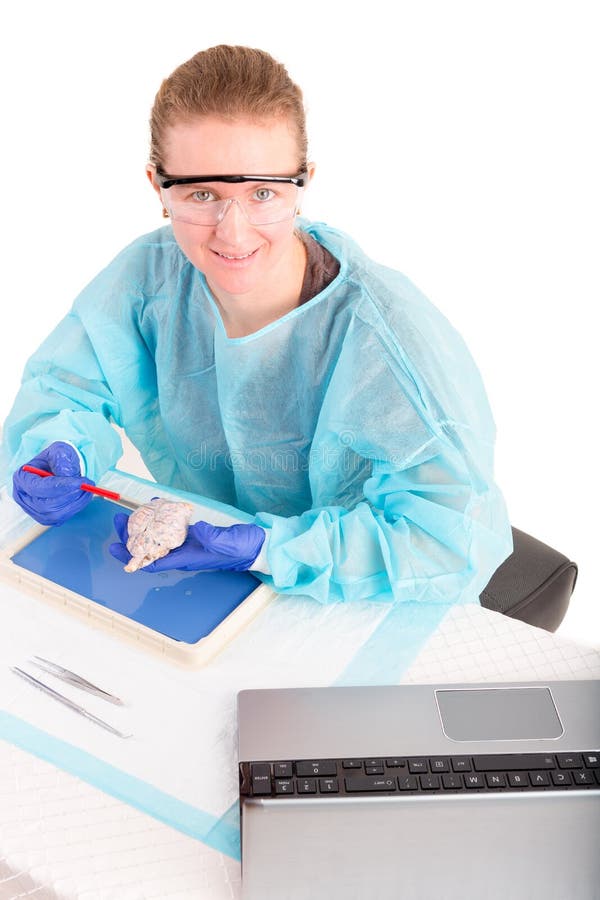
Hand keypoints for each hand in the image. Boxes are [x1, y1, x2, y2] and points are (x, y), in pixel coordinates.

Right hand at [12, 442, 94, 525]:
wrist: (62, 468)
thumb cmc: (58, 460)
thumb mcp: (59, 451)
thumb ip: (61, 461)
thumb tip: (67, 476)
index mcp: (22, 478)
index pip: (37, 488)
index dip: (59, 487)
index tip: (79, 482)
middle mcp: (24, 497)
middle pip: (44, 505)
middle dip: (68, 496)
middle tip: (86, 486)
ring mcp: (33, 509)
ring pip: (54, 514)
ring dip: (74, 503)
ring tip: (87, 489)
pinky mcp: (46, 517)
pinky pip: (61, 518)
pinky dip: (75, 508)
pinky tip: (82, 497)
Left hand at [109, 513, 265, 572]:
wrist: (257, 547)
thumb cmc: (243, 548)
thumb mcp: (228, 542)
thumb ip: (212, 537)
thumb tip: (195, 528)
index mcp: (188, 558)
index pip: (153, 561)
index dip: (132, 557)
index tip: (114, 547)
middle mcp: (184, 553)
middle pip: (150, 549)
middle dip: (131, 537)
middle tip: (118, 521)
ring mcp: (189, 544)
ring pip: (158, 538)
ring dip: (143, 528)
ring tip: (131, 514)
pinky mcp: (195, 535)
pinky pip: (171, 529)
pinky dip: (160, 520)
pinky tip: (156, 508)